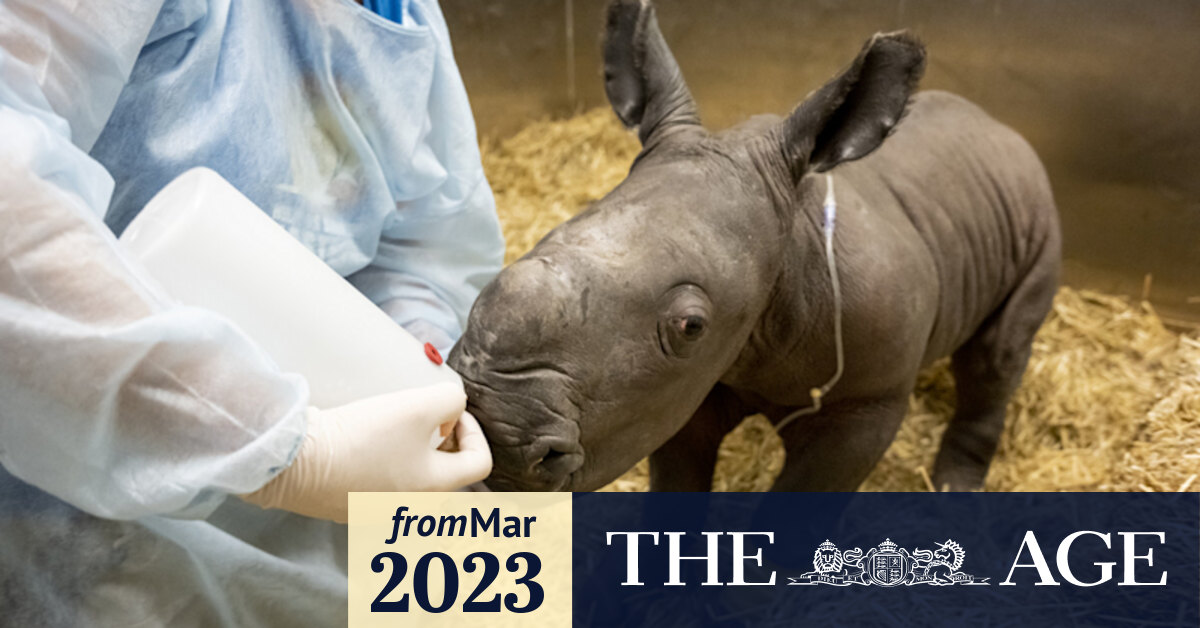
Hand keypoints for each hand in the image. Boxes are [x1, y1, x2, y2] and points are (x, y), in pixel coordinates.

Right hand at [239, 383, 491, 521]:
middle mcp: (412, 508)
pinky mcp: (350, 507)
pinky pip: (383, 483)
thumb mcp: (417, 405)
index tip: (450, 412)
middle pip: (447, 473)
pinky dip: (384, 462)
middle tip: (423, 418)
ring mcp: (380, 511)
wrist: (295, 462)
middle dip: (443, 441)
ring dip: (414, 451)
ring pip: (415, 478)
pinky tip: (365, 443)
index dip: (474, 431)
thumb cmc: (363, 437)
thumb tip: (452, 409)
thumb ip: (450, 400)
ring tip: (394, 427)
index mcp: (436, 488)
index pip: (480, 464)